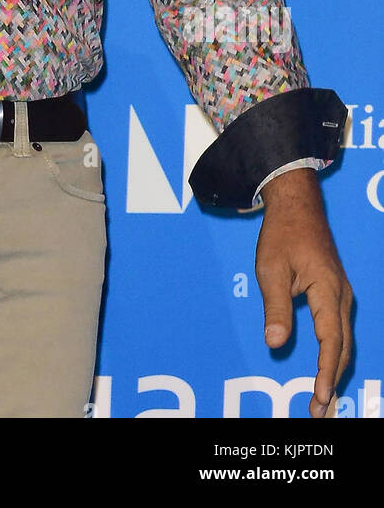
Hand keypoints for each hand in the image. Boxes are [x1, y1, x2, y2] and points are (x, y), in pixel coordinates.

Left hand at [255, 167, 352, 417]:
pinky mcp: (335, 293)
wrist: (297, 204)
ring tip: (323, 399)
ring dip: (334, 370)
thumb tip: (276, 343)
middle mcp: (341, 296)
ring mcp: (341, 294)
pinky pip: (339, 329)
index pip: (330, 340)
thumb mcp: (272, 270)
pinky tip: (326, 368)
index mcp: (328, 290)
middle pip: (342, 347)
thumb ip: (275, 307)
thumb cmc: (282, 234)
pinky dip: (334, 353)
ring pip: (343, 340)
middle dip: (332, 381)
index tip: (318, 397)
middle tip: (319, 411)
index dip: (325, 371)